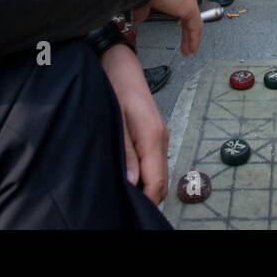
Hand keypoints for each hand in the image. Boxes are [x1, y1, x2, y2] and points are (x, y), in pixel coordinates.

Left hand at [98, 44, 168, 202]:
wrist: (121, 65)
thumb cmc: (115, 88)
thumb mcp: (116, 120)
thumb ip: (126, 152)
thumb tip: (133, 182)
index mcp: (153, 136)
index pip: (156, 181)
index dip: (147, 200)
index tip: (133, 211)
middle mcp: (162, 138)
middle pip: (161, 180)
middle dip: (148, 197)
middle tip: (126, 207)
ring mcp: (161, 136)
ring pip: (159, 172)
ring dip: (147, 186)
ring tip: (126, 194)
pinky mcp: (156, 134)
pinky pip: (155, 162)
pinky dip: (147, 175)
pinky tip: (131, 177)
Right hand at [146, 0, 202, 55]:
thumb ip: (143, 7)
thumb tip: (140, 18)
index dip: (178, 11)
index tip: (178, 22)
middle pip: (188, 10)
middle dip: (186, 26)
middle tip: (185, 38)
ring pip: (193, 20)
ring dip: (190, 36)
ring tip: (188, 49)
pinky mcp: (190, 8)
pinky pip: (195, 27)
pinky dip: (193, 39)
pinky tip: (191, 49)